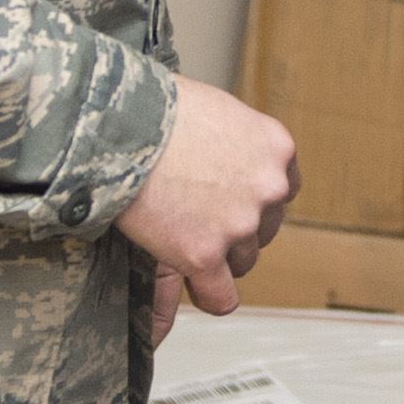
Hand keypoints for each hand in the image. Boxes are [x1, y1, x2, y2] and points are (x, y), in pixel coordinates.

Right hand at [118, 78, 297, 341]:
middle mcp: (269, 188)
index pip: (282, 190)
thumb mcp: (216, 110)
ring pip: (243, 260)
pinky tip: (192, 285)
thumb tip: (225, 160)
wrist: (120, 124)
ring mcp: (239, 224)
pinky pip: (220, 296)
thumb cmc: (155, 107)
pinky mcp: (204, 254)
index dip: (251, 198)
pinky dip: (209, 295)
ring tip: (178, 234)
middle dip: (235, 226)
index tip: (227, 199)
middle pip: (264, 227)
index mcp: (277, 148)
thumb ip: (235, 141)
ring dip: (218, 255)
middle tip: (194, 215)